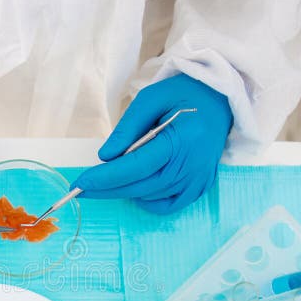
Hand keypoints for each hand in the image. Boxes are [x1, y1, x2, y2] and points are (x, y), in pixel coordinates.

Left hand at [73, 73, 232, 213]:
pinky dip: (148, 201)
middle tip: (80, 189)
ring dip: (126, 189)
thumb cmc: (183, 95)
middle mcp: (191, 164)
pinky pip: (168, 205)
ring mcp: (197, 179)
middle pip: (140, 185)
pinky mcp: (200, 187)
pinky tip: (137, 189)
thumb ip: (127, 128)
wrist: (220, 100)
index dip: (106, 177)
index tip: (81, 183)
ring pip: (150, 195)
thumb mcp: (150, 99)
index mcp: (181, 139)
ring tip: (112, 177)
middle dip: (107, 188)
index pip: (136, 166)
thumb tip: (105, 157)